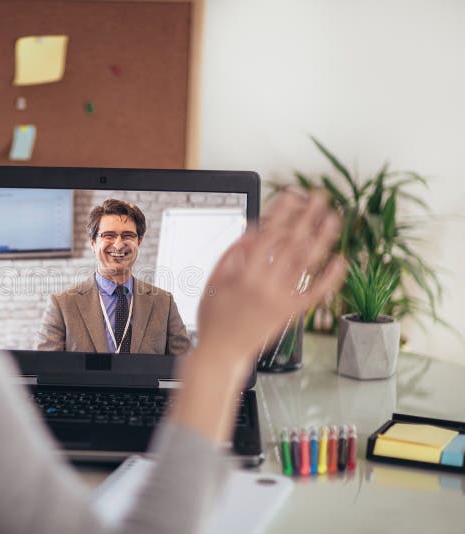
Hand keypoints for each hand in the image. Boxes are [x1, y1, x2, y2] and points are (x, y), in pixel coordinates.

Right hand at [170, 190, 346, 442]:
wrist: (221, 354)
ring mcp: (281, 299)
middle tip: (320, 196)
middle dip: (308, 216)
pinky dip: (331, 276)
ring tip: (334, 218)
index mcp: (244, 274)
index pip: (268, 234)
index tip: (293, 194)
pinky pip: (316, 292)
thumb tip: (254, 232)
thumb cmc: (213, 317)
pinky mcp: (291, 313)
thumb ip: (233, 254)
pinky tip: (341, 260)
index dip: (283, 212)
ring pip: (308, 263)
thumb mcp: (213, 281)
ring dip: (323, 238)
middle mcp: (265, 284)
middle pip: (293, 243)